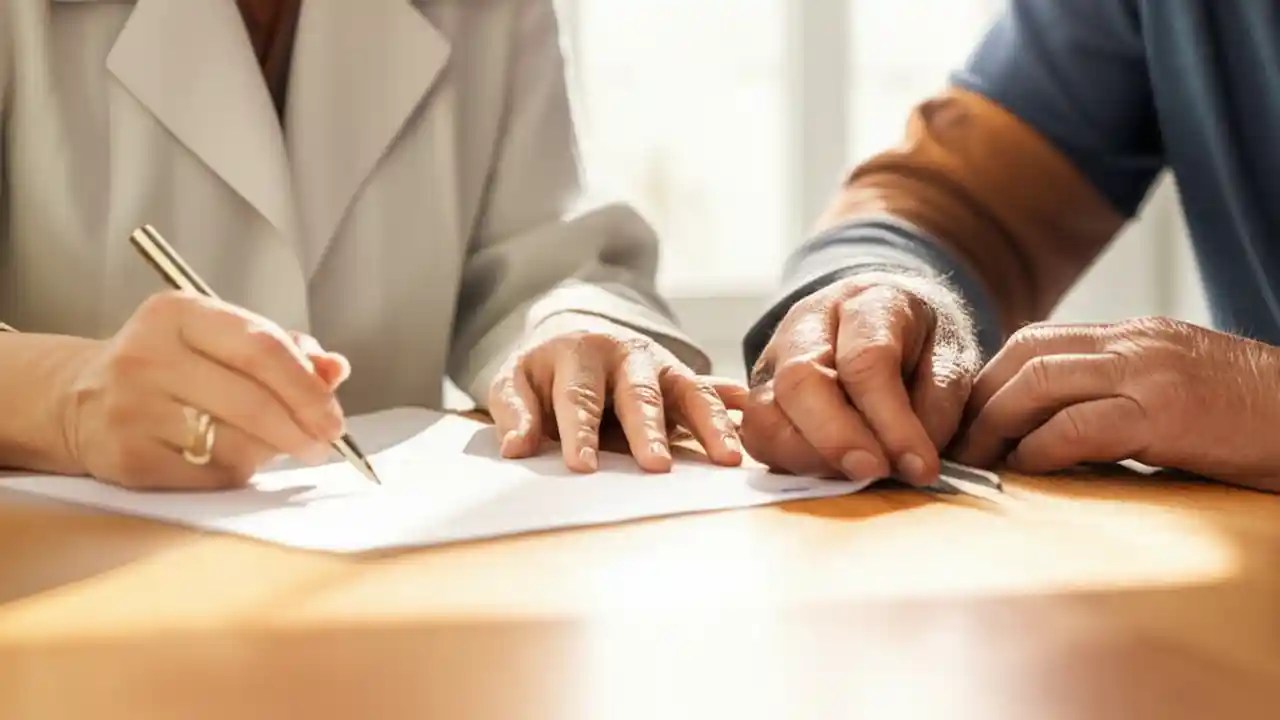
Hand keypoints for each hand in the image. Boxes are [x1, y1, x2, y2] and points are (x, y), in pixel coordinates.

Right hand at [56, 291, 350, 489]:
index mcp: (179, 312)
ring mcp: (132, 407)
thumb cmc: (173, 367)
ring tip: (268, 444)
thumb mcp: (221, 339)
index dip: (308, 387)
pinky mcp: (126, 456)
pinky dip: (235, 471)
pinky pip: (209, 475)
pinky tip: (227, 458)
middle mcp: (148, 355)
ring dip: (268, 451)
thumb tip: (335, 370)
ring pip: (235, 443)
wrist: (81, 399)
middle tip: (322, 444)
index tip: (334, 416)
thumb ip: (284, 351)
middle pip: (253, 400)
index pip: (262, 348)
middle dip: (301, 429)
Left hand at [489, 313, 745, 471]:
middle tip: (656, 466)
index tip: (582, 467)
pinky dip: (732, 405)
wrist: (574, 331)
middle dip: (648, 430)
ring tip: (726, 458)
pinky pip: (711, 392)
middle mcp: (625, 354)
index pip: (578, 398)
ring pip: (688, 392)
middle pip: (639, 394)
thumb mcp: (515, 381)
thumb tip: (517, 448)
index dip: (580, 432)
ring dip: (709, 424)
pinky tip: (751, 421)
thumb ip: (515, 412)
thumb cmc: (544, 369)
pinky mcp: (682, 378)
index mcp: (579, 354)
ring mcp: (660, 365)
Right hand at [741, 273, 980, 485]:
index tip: (920, 466)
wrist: (883, 318)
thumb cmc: (921, 341)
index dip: (891, 420)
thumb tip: (909, 463)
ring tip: (853, 478)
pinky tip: (829, 472)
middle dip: (836, 438)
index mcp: (867, 302)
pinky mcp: (756, 393)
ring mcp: (773, 357)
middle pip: (801, 380)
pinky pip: (755, 435)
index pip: (867, 361)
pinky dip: (788, 462)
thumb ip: (938, 405)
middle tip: (874, 473)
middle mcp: (807, 323)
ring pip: (766, 412)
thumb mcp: (952, 358)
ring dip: (809, 457)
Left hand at [951, 318, 1279, 490]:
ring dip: (995, 423)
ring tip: (976, 460)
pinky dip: (1040, 448)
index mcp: (1132, 337)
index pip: (1034, 341)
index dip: (989, 378)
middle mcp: (1134, 345)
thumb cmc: (1248, 417)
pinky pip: (1080, 424)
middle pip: (1024, 357)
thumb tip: (1048, 430)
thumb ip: (1116, 393)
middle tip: (956, 443)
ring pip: (1039, 382)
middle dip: (978, 400)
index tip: (966, 418)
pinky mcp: (1167, 414)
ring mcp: (1149, 374)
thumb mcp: (1174, 388)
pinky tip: (1024, 470)